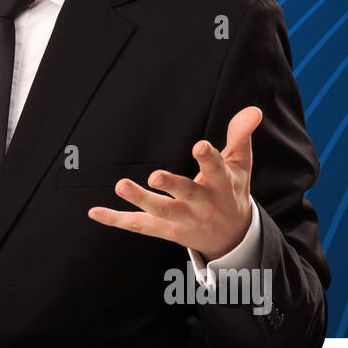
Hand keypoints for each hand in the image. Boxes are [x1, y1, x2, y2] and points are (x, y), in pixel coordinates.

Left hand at [87, 106, 261, 258]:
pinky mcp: (166, 231)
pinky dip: (116, 220)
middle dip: (171, 185)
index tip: (198, 145)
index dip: (208, 158)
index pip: (216, 169)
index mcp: (222, 183)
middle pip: (186, 193)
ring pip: (160, 211)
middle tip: (155, 176)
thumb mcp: (241, 164)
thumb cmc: (232, 191)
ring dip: (140, 199)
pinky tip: (95, 212)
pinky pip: (139, 225)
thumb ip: (240, 135)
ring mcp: (183, 219)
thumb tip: (252, 110)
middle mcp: (202, 203)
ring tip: (121, 185)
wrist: (232, 237)